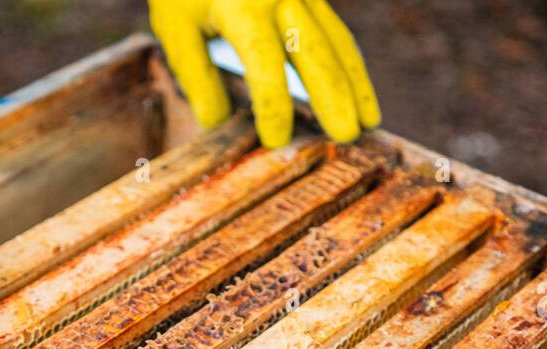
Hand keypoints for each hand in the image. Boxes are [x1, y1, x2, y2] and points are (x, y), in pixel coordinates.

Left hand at [149, 0, 380, 147]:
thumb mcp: (176, 28)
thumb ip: (196, 75)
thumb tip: (217, 123)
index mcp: (243, 7)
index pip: (265, 64)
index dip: (273, 105)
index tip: (276, 138)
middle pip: (316, 53)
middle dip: (335, 97)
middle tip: (346, 137)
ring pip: (336, 41)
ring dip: (356, 83)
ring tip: (369, 122)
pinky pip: (334, 31)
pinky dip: (349, 64)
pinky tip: (358, 91)